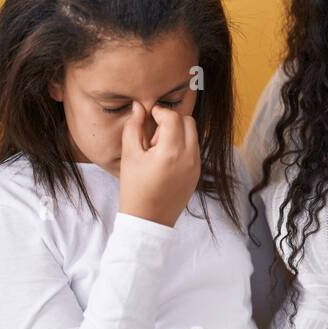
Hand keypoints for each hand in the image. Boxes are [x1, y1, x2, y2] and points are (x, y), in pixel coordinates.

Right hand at [117, 102, 200, 226]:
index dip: (159, 112)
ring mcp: (197, 166)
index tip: (148, 116)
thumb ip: (134, 128)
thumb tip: (139, 107)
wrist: (148, 220)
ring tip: (159, 150)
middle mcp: (190, 156)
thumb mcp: (129, 156)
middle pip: (188, 121)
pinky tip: (166, 160)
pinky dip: (183, 146)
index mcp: (172, 151)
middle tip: (154, 136)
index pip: (173, 117)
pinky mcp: (198, 173)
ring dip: (178, 133)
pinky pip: (194, 149)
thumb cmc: (135, 188)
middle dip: (171, 121)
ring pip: (193, 134)